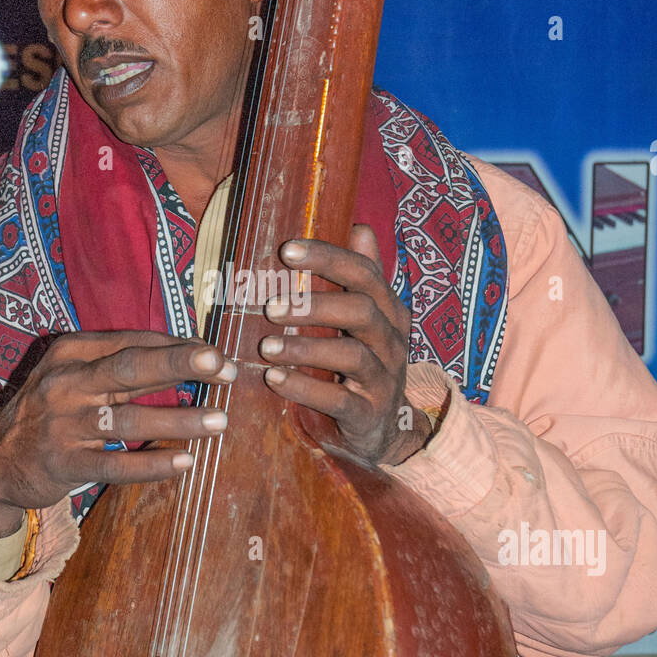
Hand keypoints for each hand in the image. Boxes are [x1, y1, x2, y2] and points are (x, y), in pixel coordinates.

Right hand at [0, 331, 235, 535]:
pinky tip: (185, 462)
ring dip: (179, 420)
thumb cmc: (50, 412)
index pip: (133, 342)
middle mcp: (64, 383)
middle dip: (180, 365)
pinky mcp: (62, 464)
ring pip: (128, 419)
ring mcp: (61, 425)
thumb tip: (188, 353)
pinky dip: (152, 463)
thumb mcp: (73, 375)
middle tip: (223, 367)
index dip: (178, 347)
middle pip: (130, 368)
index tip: (218, 355)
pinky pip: (115, 464)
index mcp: (70, 352)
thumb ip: (119, 363)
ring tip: (219, 421)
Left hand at [258, 225, 431, 465]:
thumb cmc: (364, 363)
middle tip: (269, 307)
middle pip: (361, 310)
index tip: (287, 250)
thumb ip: (362, 276)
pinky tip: (274, 379)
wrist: (383, 430)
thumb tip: (359, 227)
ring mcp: (384, 379)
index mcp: (389, 311)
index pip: (364, 274)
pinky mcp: (369, 414)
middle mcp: (392, 341)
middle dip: (313, 305)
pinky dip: (305, 388)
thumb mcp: (366, 319)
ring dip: (305, 348)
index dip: (328, 258)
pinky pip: (339, 400)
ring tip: (264, 348)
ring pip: (351, 355)